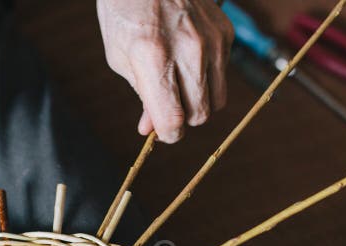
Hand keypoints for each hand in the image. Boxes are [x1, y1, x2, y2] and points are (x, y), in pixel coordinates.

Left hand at [97, 0, 234, 142]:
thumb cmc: (126, 12)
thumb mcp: (120, 57)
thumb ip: (142, 95)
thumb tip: (153, 129)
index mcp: (154, 57)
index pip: (173, 120)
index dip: (168, 132)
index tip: (163, 129)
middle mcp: (189, 50)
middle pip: (200, 115)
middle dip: (183, 117)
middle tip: (168, 103)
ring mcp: (212, 40)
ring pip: (217, 100)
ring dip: (198, 100)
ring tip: (179, 82)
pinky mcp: (225, 32)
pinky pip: (223, 74)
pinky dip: (207, 75)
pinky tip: (189, 56)